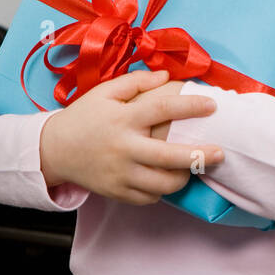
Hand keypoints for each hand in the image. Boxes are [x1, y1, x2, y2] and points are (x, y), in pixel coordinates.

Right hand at [39, 69, 224, 206]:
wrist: (53, 150)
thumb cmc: (83, 117)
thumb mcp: (105, 92)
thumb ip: (136, 82)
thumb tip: (167, 77)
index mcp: (123, 119)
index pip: (162, 110)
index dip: (190, 106)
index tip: (212, 104)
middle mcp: (123, 148)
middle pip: (168, 156)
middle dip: (199, 156)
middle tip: (220, 153)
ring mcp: (120, 173)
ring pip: (163, 183)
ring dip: (183, 176)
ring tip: (192, 167)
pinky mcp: (117, 192)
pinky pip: (150, 197)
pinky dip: (162, 189)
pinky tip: (166, 178)